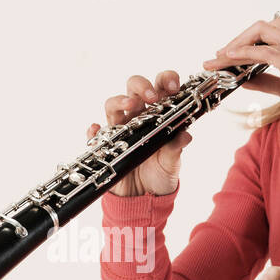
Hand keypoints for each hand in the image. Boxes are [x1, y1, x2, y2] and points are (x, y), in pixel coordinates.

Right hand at [90, 70, 190, 196]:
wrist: (143, 199)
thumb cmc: (160, 175)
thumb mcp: (172, 163)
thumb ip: (176, 148)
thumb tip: (185, 135)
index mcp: (158, 114)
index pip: (161, 87)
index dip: (166, 80)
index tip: (174, 86)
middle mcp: (137, 117)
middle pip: (133, 88)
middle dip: (141, 86)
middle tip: (152, 97)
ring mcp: (119, 129)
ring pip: (112, 104)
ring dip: (119, 100)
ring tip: (129, 105)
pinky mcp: (104, 145)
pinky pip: (94, 134)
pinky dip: (94, 130)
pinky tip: (96, 129)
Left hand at [201, 17, 279, 119]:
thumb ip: (266, 81)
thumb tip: (242, 79)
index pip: (271, 30)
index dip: (247, 38)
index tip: (229, 53)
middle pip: (263, 26)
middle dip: (238, 38)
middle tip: (220, 54)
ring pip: (261, 34)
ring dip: (235, 45)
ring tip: (217, 59)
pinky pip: (265, 51)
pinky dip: (245, 53)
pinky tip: (231, 58)